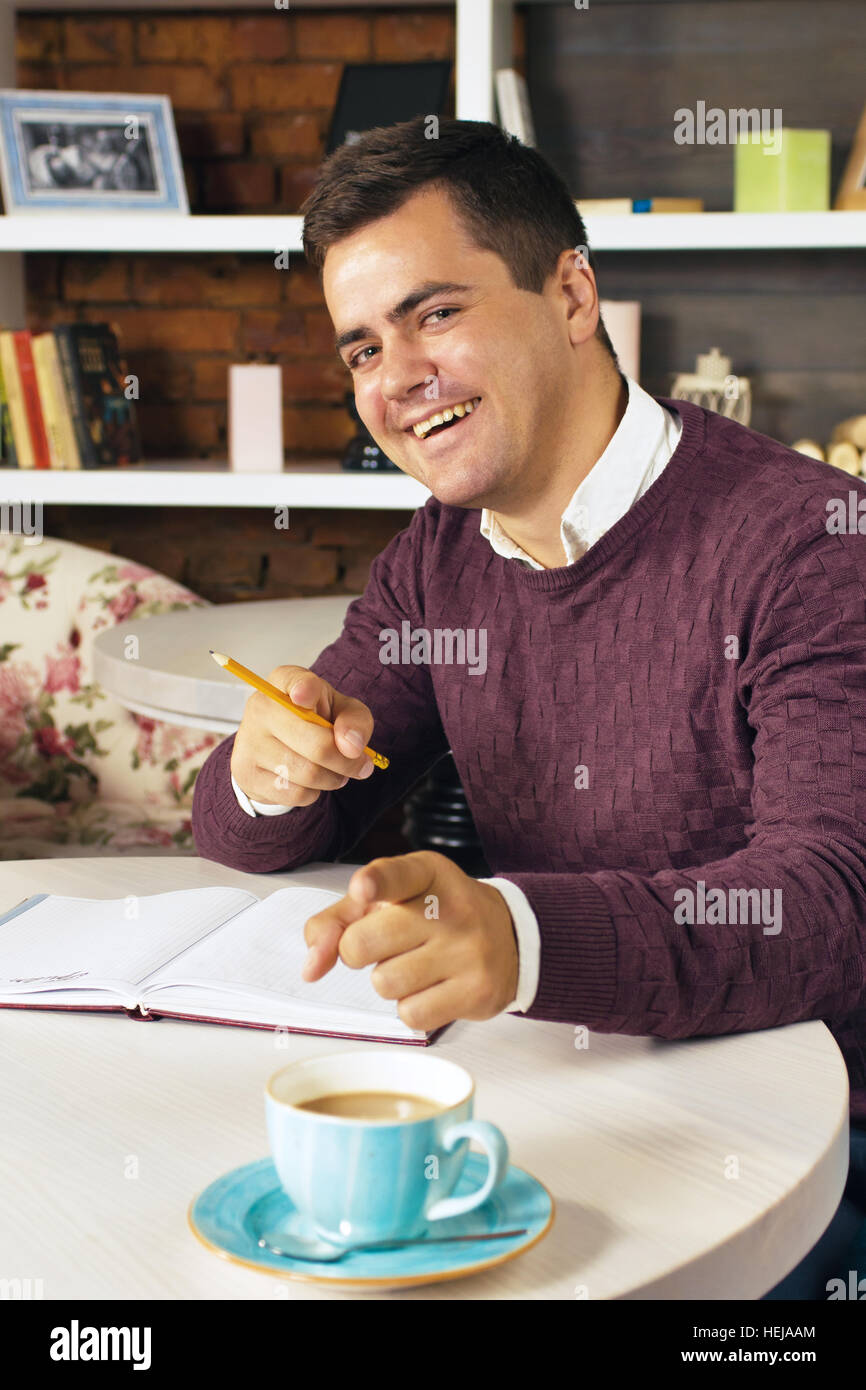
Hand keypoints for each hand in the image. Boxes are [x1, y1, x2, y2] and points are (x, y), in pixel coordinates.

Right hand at [230, 665, 375, 807]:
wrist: (276, 745)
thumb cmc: (314, 720)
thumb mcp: (342, 710)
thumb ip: (355, 720)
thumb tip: (352, 747)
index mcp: (285, 681)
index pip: (295, 682)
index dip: (303, 689)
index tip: (305, 695)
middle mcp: (262, 707)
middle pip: (316, 744)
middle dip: (347, 762)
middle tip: (359, 765)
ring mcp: (249, 741)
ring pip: (308, 773)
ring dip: (332, 778)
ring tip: (334, 771)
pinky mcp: (246, 772)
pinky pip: (294, 793)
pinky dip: (313, 792)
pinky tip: (310, 781)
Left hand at [302, 851, 519, 1032]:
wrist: (509, 937)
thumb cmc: (433, 915)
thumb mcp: (388, 900)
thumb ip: (338, 921)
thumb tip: (311, 967)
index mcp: (427, 873)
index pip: (396, 875)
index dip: (374, 883)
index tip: (363, 889)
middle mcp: (451, 908)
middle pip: (363, 944)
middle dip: (359, 951)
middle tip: (387, 944)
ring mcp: (468, 951)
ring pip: (384, 983)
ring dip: (388, 980)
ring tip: (416, 963)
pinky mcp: (477, 991)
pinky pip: (411, 1014)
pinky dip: (412, 1007)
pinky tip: (434, 986)